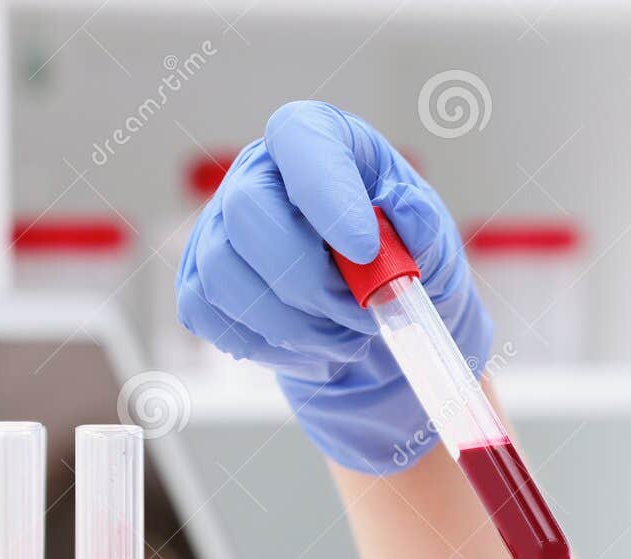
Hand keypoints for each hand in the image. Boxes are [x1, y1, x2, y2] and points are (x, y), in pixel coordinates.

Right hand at [175, 101, 491, 473]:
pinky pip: (212, 316)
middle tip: (362, 313)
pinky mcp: (201, 284)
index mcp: (318, 140)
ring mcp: (219, 228)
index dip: (326, 192)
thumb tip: (406, 212)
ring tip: (349, 338)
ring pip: (225, 274)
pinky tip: (314, 348)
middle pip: (248, 212)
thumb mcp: (429, 237)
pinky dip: (270, 346)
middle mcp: (257, 175)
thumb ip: (422, 224)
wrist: (376, 317)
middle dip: (310, 280)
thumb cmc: (399, 260)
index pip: (301, 138)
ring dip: (296, 324)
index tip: (364, 250)